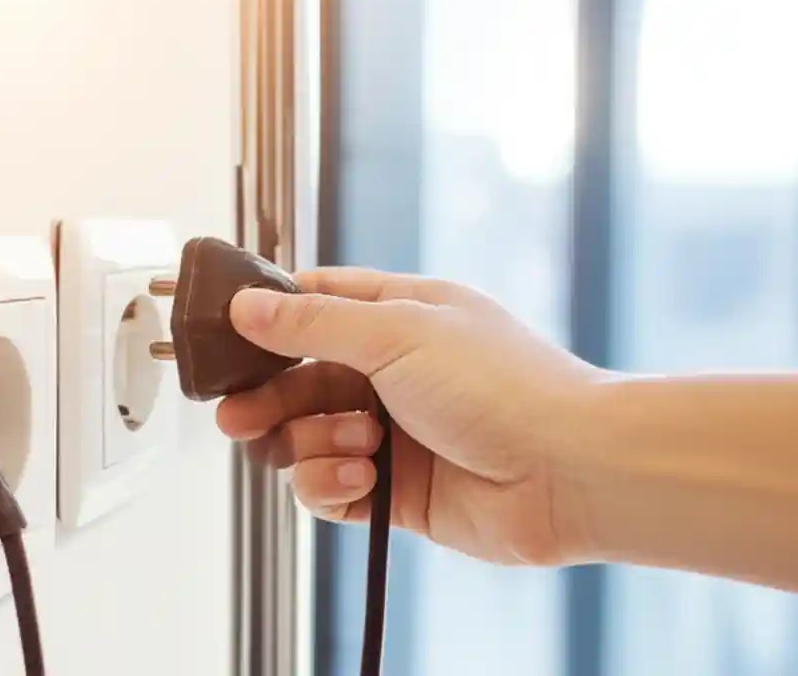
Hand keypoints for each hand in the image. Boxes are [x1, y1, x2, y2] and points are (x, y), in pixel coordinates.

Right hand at [215, 268, 603, 565]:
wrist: (571, 473)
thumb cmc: (504, 387)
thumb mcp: (397, 333)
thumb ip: (313, 325)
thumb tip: (246, 308)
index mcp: (397, 317)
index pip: (313, 306)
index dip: (266, 321)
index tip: (225, 339)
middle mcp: (390, 373)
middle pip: (296, 382)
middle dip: (266, 400)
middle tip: (237, 417)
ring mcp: (391, 433)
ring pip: (306, 440)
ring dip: (316, 445)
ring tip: (358, 446)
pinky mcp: (394, 491)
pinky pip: (329, 489)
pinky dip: (333, 485)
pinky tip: (365, 478)